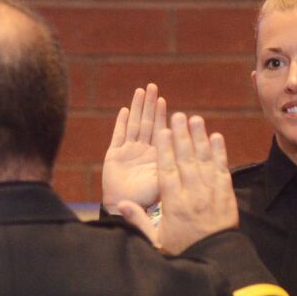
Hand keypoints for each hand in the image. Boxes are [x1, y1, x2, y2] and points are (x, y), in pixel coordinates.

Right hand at [101, 83, 166, 211]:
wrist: (125, 208)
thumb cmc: (146, 199)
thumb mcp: (163, 184)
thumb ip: (168, 169)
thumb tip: (182, 153)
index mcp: (156, 156)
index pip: (160, 131)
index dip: (161, 116)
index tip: (164, 101)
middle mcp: (143, 151)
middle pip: (147, 123)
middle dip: (150, 105)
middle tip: (153, 87)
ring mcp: (128, 152)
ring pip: (133, 125)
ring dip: (136, 108)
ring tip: (140, 91)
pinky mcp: (114, 155)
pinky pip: (118, 136)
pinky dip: (120, 123)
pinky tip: (124, 110)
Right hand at [120, 112, 233, 251]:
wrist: (216, 257)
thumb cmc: (183, 248)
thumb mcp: (156, 238)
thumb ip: (138, 220)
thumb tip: (121, 204)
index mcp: (173, 203)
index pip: (168, 170)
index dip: (165, 149)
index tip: (163, 131)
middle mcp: (192, 193)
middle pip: (186, 160)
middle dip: (182, 136)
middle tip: (178, 116)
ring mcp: (211, 192)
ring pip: (204, 160)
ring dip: (200, 138)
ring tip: (196, 119)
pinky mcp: (226, 193)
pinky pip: (222, 168)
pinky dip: (219, 152)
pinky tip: (216, 136)